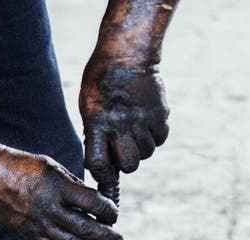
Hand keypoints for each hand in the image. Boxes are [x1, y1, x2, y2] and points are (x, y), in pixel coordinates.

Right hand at [0, 147, 121, 239]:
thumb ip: (75, 186)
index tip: (114, 214)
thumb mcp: (53, 167)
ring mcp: (38, 225)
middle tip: (118, 238)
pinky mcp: (30, 237)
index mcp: (57, 187)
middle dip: (107, 236)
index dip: (108, 212)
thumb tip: (96, 203)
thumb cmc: (24, 167)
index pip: (93, 205)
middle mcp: (49, 209)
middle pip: (87, 229)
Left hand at [79, 57, 169, 187]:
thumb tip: (102, 164)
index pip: (99, 163)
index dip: (103, 176)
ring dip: (141, 148)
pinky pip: (160, 139)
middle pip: (130, 165)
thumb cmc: (102, 82)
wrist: (127, 53)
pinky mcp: (160, 114)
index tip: (106, 177)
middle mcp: (121, 124)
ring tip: (135, 131)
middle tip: (124, 151)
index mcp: (98, 123)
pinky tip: (147, 123)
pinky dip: (155, 136)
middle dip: (126, 163)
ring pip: (147, 153)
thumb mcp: (88, 107)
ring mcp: (142, 119)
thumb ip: (95, 135)